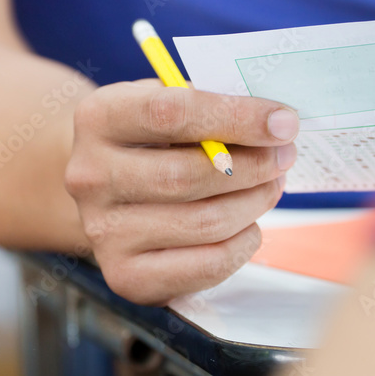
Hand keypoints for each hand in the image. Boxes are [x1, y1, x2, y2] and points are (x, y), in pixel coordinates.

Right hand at [64, 79, 298, 304]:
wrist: (106, 184)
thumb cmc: (150, 135)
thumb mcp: (165, 100)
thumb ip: (209, 104)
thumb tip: (272, 124)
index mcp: (98, 118)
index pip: (171, 114)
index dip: (236, 117)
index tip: (283, 122)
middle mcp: (90, 176)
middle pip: (187, 176)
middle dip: (253, 165)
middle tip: (284, 155)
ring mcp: (103, 231)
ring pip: (204, 223)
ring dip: (254, 203)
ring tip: (271, 185)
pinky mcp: (125, 275)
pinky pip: (206, 264)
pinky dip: (242, 243)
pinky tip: (247, 224)